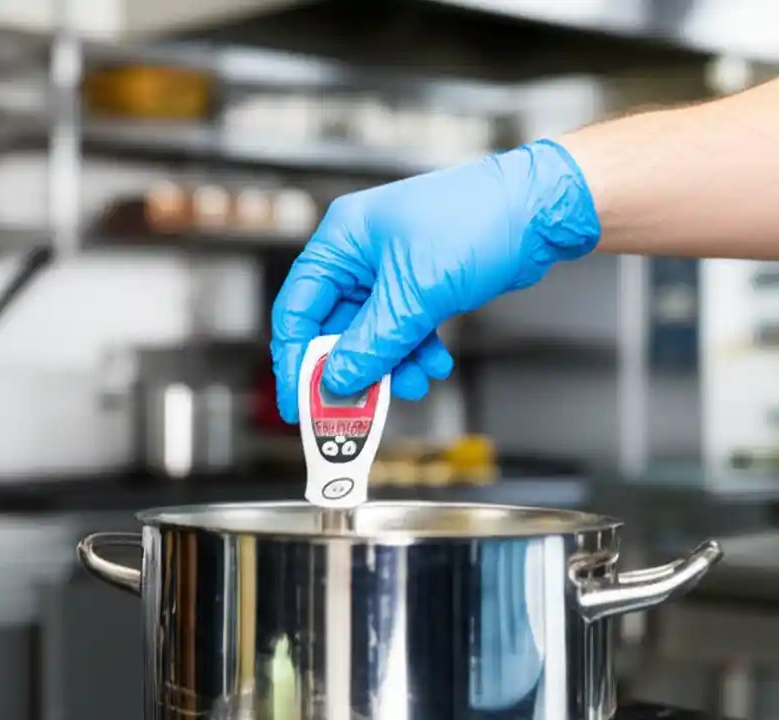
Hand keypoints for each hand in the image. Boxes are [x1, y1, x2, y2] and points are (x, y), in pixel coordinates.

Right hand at [271, 139, 599, 421]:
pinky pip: (399, 328)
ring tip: (412, 381)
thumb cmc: (480, 219)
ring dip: (387, 363)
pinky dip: (411, 351)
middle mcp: (359, 253)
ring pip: (370, 332)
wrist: (543, 207)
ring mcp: (389, 268)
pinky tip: (433, 363)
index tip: (299, 402)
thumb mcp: (416, 293)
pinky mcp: (418, 282)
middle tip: (355, 406)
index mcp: (343, 240)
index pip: (298, 308)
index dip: (295, 360)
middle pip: (333, 326)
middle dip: (350, 367)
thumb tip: (338, 380)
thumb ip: (373, 343)